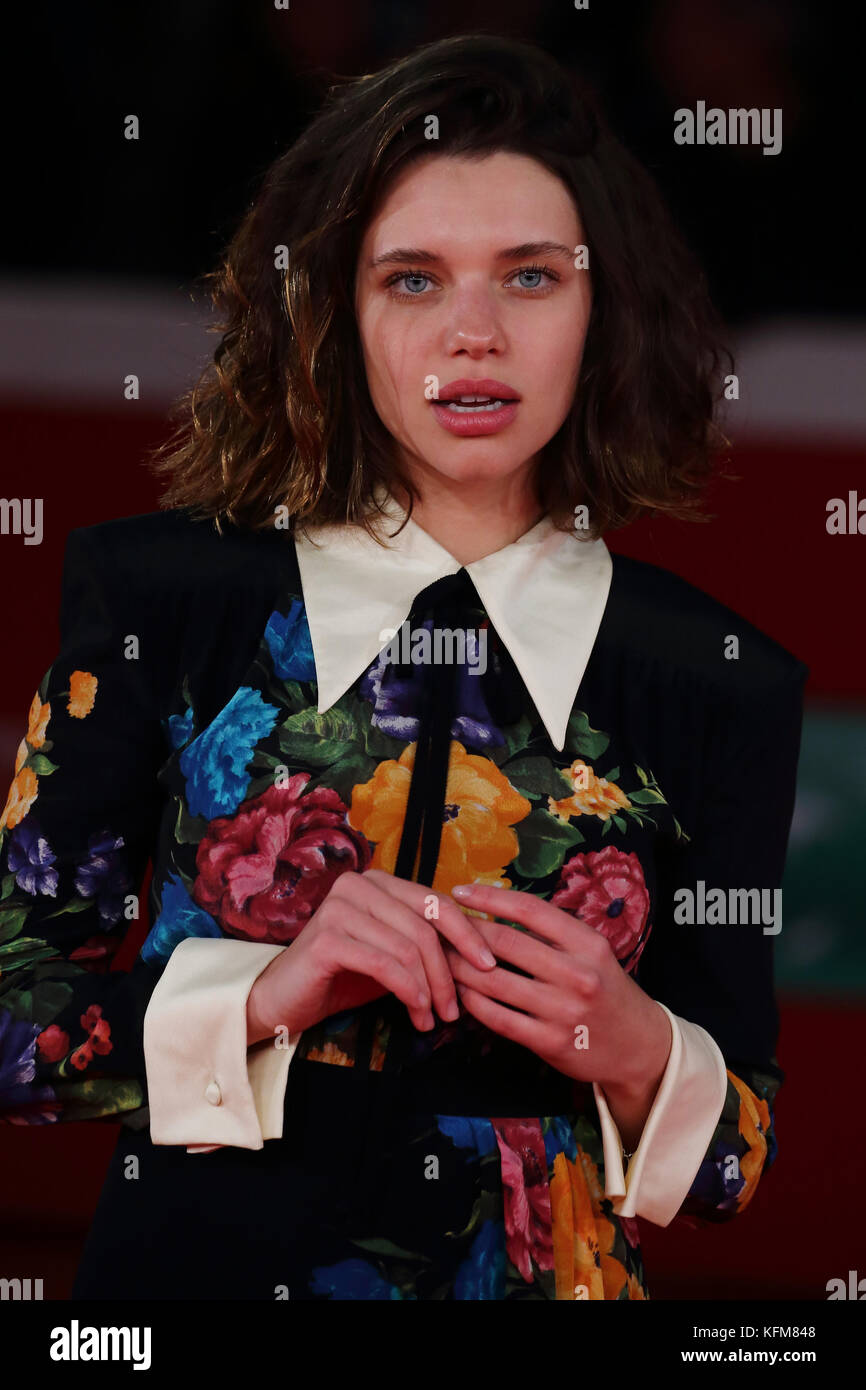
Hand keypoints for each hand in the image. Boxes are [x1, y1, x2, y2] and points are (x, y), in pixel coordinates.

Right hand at [247, 868, 497, 1041]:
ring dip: (429, 989)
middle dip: (448, 971)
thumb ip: (427, 948)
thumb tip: (482, 956)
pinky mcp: (326, 938)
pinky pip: (385, 965)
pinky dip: (408, 992)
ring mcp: (339, 907)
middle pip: (426, 925)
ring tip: (433, 1018)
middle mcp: (358, 884)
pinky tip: (415, 1013)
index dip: (468, 934)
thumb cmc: (343, 978)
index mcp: (378, 882)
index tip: (489, 967)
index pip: (436, 902)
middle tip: (456, 1009)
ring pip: (408, 947)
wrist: (285, 1000)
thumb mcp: (393, 957)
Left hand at [443, 884, 671, 1096]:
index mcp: (588, 942)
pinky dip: (473, 1002)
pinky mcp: (550, 1042)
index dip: (490, 897)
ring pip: (495, 981)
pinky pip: (498, 1017)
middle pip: (506, 943)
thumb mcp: (592, 953)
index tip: (460, 892)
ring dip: (461, 968)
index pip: (530, 909)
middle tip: (440, 927)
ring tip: (442, 959)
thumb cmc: (606, 990)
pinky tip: (462, 993)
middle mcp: (578, 973)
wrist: (638, 1046)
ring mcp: (564, 1010)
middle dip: (466, 933)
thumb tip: (494, 911)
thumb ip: (552, 935)